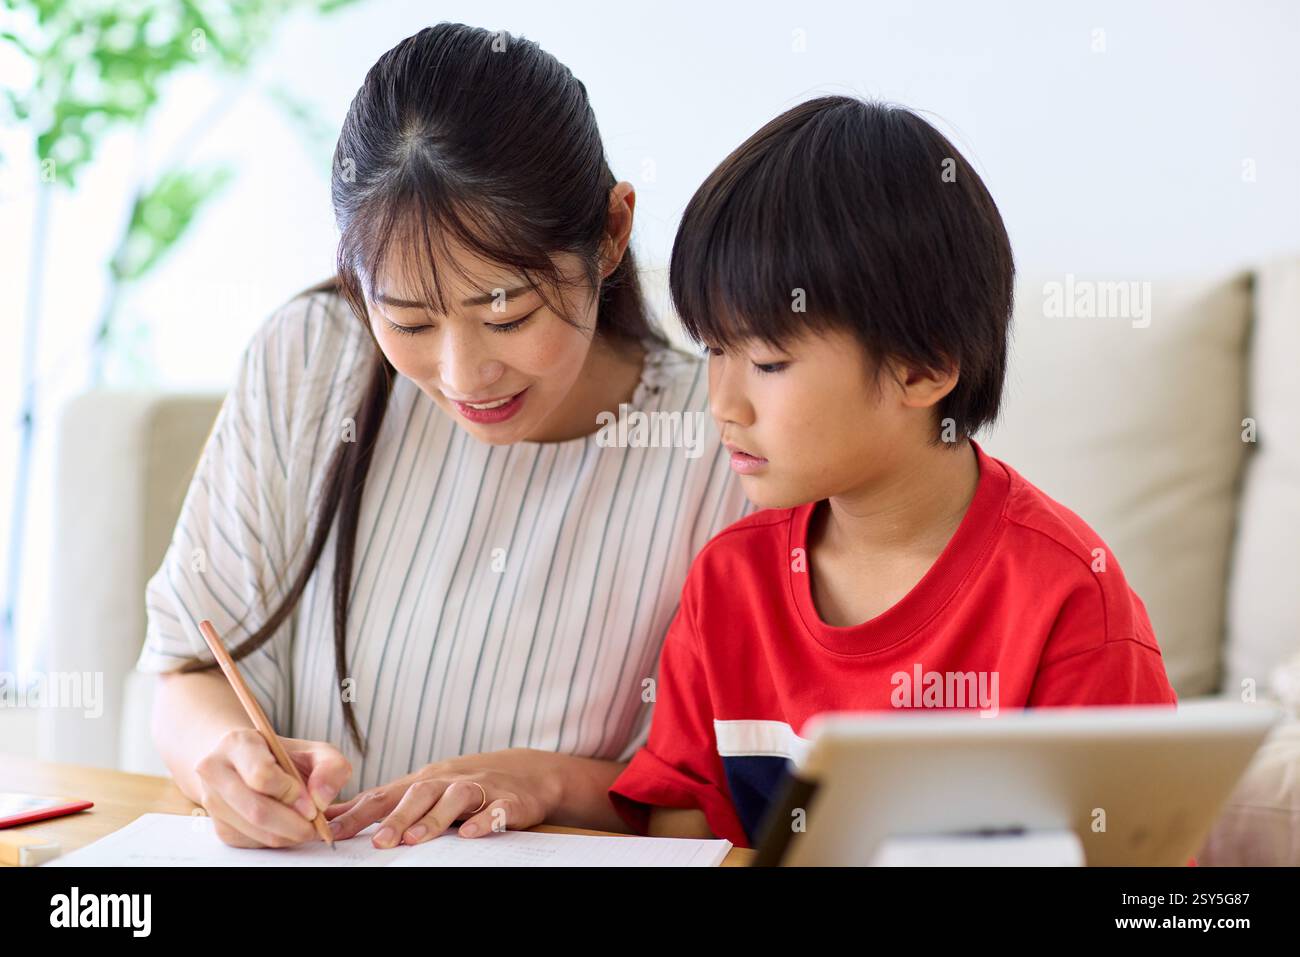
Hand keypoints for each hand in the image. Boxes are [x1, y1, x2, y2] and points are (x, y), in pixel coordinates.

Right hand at [194, 729, 351, 847]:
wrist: (246, 763)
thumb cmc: (282, 756)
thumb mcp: (314, 750)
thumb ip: (331, 767)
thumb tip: (322, 799)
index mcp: (237, 743)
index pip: (262, 775)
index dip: (292, 794)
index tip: (312, 802)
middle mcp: (216, 771)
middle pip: (256, 810)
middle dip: (294, 824)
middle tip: (316, 825)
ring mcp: (213, 802)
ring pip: (256, 832)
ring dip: (289, 835)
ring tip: (305, 823)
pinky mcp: (220, 828)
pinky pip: (253, 843)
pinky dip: (278, 839)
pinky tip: (288, 826)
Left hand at [324, 748, 562, 847]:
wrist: (528, 772)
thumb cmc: (464, 785)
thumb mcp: (425, 790)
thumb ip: (386, 803)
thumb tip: (334, 815)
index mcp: (422, 782)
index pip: (384, 796)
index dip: (358, 813)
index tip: (331, 831)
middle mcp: (447, 781)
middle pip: (418, 794)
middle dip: (396, 818)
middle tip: (377, 843)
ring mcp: (479, 788)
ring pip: (453, 798)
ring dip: (434, 818)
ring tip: (416, 840)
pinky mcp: (509, 800)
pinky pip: (497, 809)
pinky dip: (484, 821)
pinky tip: (471, 834)